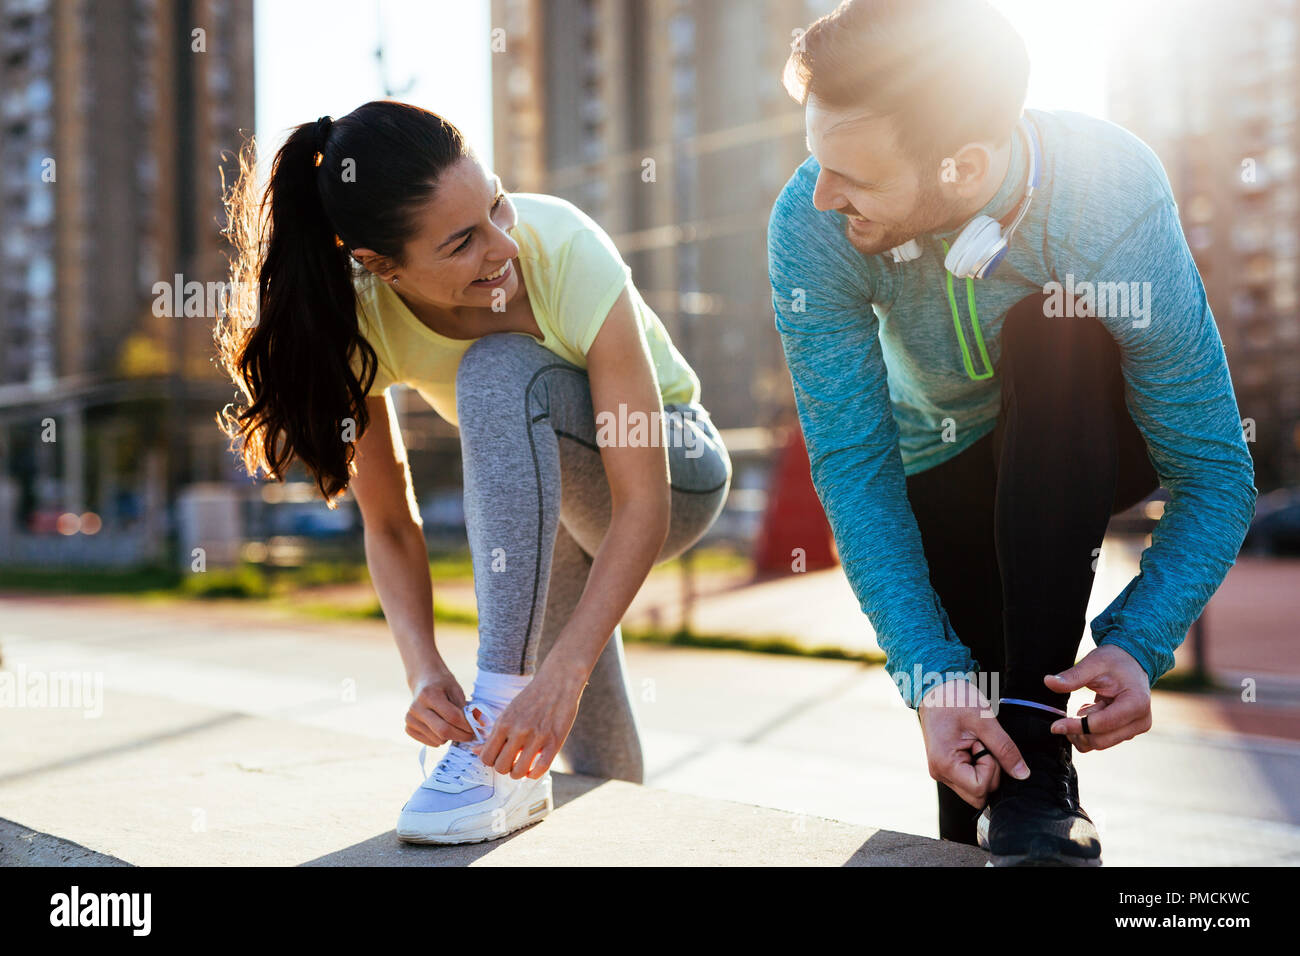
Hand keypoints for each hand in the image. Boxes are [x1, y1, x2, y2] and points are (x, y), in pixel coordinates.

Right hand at [404, 665, 474, 746]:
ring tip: (453, 726)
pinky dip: (440, 739)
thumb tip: (475, 726)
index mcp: (429, 695)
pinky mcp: (408, 728)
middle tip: (471, 735)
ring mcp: (410, 719)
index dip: (467, 725)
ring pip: (438, 740)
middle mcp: (416, 708)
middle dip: (461, 736)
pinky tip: (441, 727)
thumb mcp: (456, 689)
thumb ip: (464, 707)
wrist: (423, 681)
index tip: (477, 728)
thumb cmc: (443, 685)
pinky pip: (430, 742)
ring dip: (451, 737)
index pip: (452, 717)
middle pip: (443, 731)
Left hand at [477, 660, 586, 779]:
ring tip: (524, 765)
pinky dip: (535, 774)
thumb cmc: (532, 697)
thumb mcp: (508, 712)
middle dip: (505, 768)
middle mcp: (518, 731)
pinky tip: (535, 767)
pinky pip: (540, 769)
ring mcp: (536, 737)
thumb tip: (475, 750)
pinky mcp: (554, 741)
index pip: (486, 757)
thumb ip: (493, 733)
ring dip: (520, 772)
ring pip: (519, 772)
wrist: (558, 682)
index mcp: (503, 723)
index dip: (491, 761)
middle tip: (512, 761)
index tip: (499, 757)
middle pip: (501, 767)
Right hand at [918, 677, 1029, 809]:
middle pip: (978, 795)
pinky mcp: (946, 768)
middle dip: (989, 773)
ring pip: (975, 790)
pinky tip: (973, 748)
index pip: (980, 787)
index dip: (991, 768)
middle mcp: (939, 773)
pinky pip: (969, 780)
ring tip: (976, 744)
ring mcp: (941, 772)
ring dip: (984, 770)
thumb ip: (1006, 750)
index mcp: (944, 764)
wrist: (937, 688)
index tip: (983, 743)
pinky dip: (978, 768)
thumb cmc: (957, 700)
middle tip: (982, 744)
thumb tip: (1023, 775)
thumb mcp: (985, 722)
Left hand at [1045, 644, 1151, 751]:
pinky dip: (1089, 731)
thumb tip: (1048, 682)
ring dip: (1083, 730)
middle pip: (1100, 741)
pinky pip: (1102, 741)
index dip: (1075, 726)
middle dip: (1078, 730)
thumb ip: (1072, 676)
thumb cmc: (1114, 661)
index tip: (1055, 725)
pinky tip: (1091, 712)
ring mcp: (1136, 729)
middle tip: (1070, 712)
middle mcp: (1140, 721)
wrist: (1131, 662)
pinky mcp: (1128, 733)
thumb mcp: (1093, 664)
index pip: (1100, 724)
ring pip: (1099, 744)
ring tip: (1086, 706)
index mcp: (1136, 703)